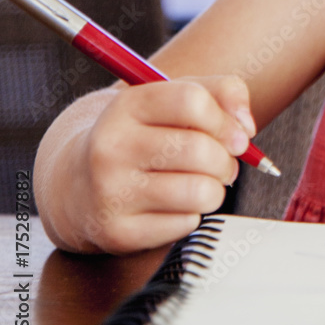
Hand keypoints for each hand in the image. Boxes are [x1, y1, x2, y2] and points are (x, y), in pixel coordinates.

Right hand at [65, 76, 254, 252]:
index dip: (226, 119)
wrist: (78, 184)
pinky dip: (192, 215)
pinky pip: (186, 224)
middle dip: (227, 160)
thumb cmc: (145, 134)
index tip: (238, 135)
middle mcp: (111, 147)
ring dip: (215, 190)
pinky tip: (172, 205)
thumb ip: (222, 93)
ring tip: (202, 183)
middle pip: (200, 150)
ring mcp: (110, 192)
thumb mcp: (175, 98)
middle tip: (222, 164)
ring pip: (200, 191)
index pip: (191, 102)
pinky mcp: (117, 232)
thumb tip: (246, 127)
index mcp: (126, 106)